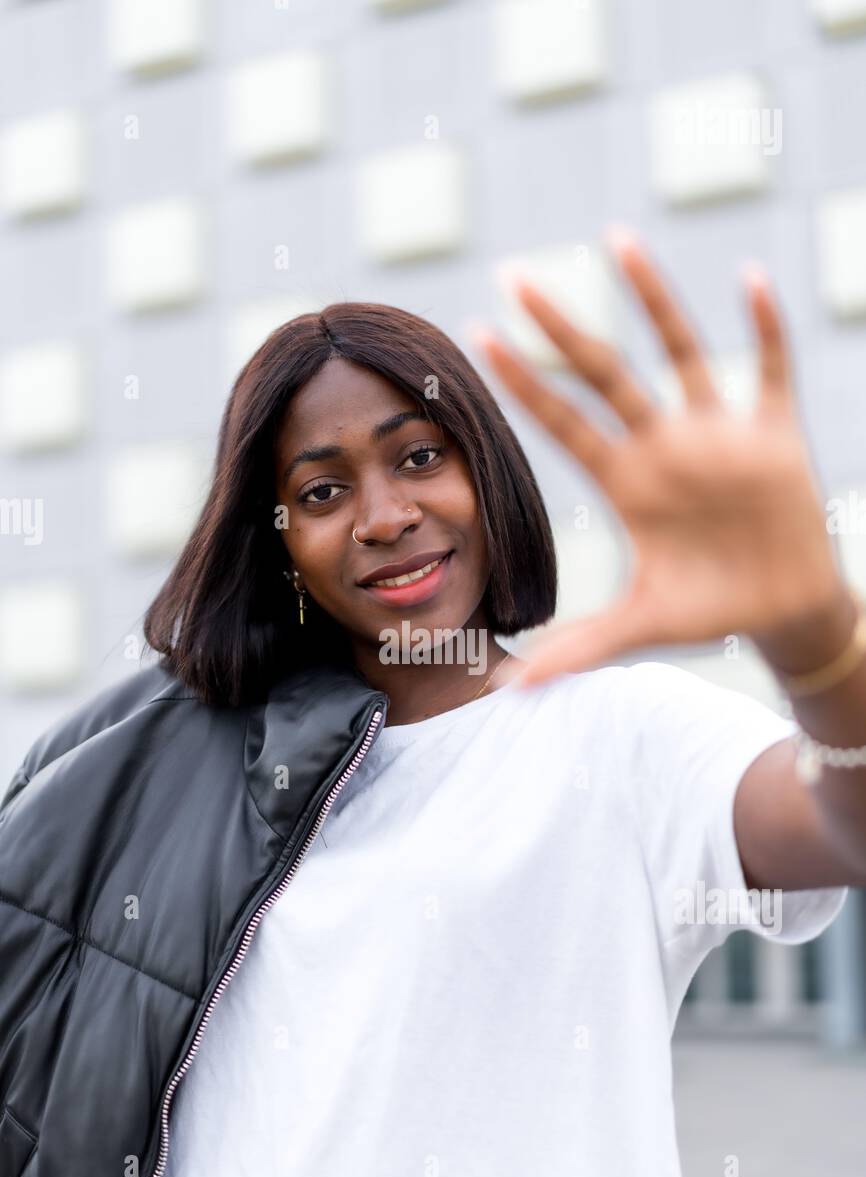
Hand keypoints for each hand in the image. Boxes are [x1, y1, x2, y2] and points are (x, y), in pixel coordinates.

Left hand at [471, 227, 846, 689]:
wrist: (784, 611)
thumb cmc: (710, 610)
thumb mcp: (640, 626)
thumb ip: (579, 648)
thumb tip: (510, 691)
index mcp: (627, 482)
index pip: (564, 422)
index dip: (524, 384)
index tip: (479, 338)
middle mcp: (664, 445)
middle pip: (604, 374)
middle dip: (562, 329)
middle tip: (516, 276)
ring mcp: (717, 433)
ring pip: (679, 351)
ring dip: (652, 300)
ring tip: (616, 241)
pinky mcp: (772, 433)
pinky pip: (767, 369)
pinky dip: (762, 327)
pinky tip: (748, 279)